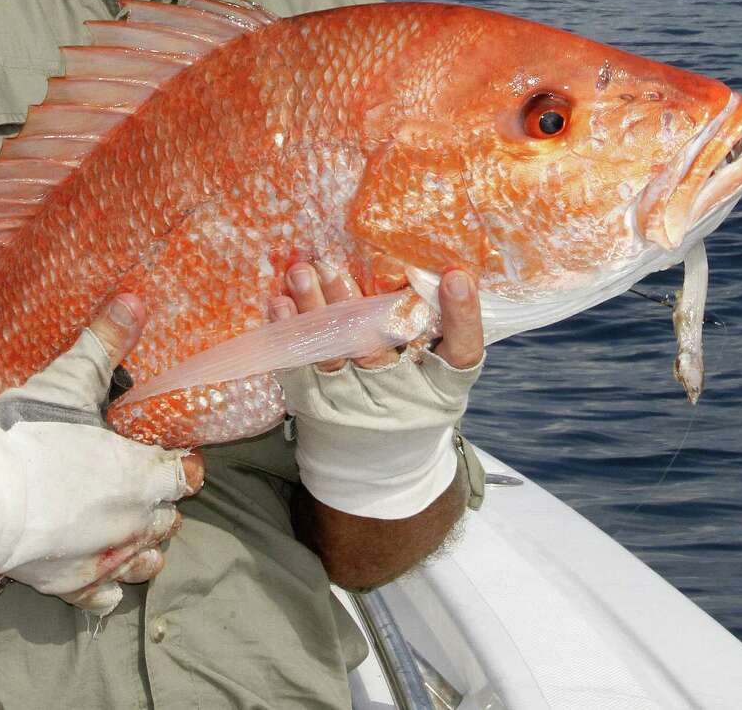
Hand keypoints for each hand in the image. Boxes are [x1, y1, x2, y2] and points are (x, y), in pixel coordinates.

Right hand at [0, 295, 204, 614]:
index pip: (186, 477)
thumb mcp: (67, 382)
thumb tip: (135, 298)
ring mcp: (105, 559)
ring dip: (145, 543)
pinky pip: (110, 596)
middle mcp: (133, 524)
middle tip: (137, 485)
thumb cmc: (23, 436)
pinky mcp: (72, 586)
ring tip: (127, 524)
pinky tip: (103, 569)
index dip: (181, 465)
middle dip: (160, 502)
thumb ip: (105, 343)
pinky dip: (112, 584)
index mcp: (140, 476)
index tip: (167, 456)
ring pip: (148, 559)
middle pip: (169, 519)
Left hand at [269, 263, 483, 519]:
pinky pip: (300, 370)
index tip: (457, 278)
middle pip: (380, 349)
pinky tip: (279, 305)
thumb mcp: (441, 381)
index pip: (463, 351)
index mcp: (442, 390)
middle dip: (354, 305)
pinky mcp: (319, 410)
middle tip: (333, 266)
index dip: (463, 316)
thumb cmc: (413, 406)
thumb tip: (430, 268)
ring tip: (301, 274)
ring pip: (333, 356)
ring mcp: (356, 408)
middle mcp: (402, 401)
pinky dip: (288, 335)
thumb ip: (441, 333)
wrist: (376, 475)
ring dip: (314, 312)